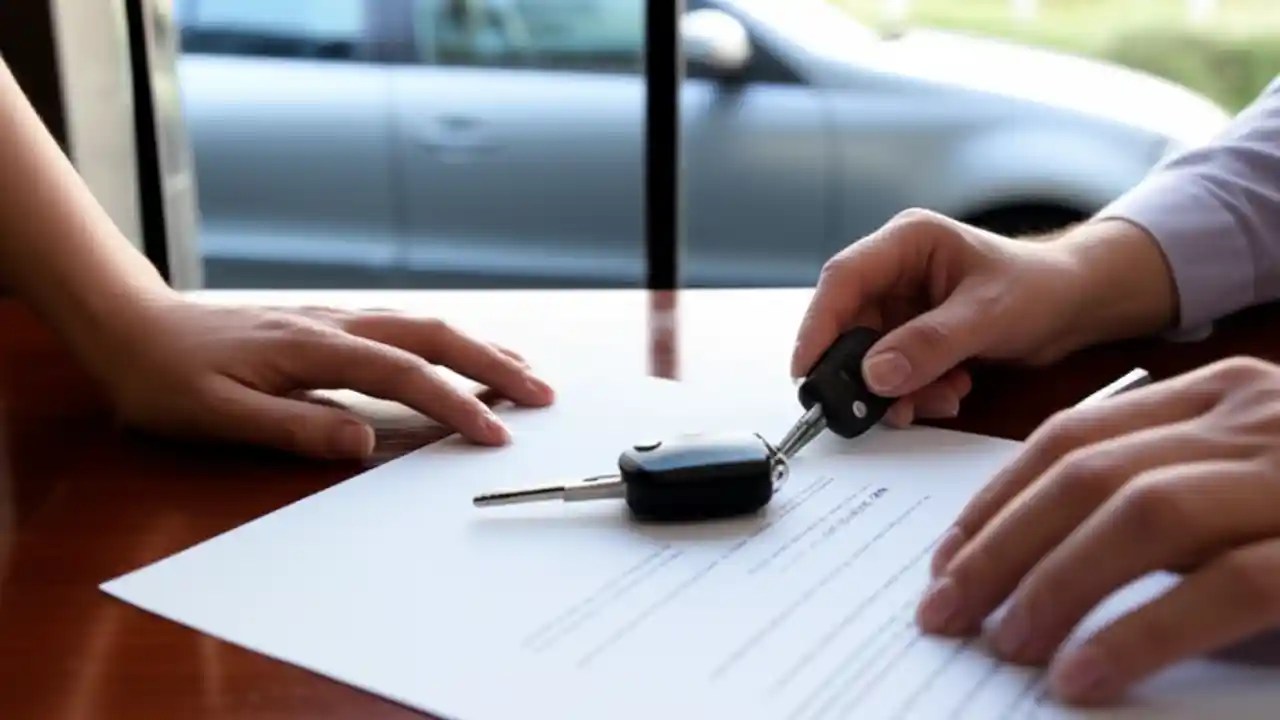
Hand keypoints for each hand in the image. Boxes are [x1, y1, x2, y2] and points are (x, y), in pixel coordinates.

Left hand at [82, 296, 553, 458]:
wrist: (129, 324)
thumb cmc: (166, 376)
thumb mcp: (216, 414)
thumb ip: (292, 426)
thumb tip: (365, 440)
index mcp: (313, 347)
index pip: (404, 373)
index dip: (456, 404)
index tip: (496, 435)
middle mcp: (333, 324)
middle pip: (433, 334)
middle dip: (493, 363)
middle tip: (543, 394)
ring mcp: (332, 320)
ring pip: (422, 325)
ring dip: (477, 346)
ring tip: (523, 372)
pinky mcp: (326, 326)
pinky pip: (402, 327)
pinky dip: (445, 341)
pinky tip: (458, 352)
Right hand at [791, 209, 1177, 426]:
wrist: (1077, 306)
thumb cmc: (1041, 287)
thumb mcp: (988, 315)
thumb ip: (931, 344)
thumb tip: (875, 375)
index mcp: (906, 242)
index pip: (843, 279)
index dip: (818, 325)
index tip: (805, 370)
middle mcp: (895, 273)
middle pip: (849, 325)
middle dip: (865, 372)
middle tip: (878, 407)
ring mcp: (902, 306)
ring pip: (870, 358)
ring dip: (898, 389)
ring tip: (941, 398)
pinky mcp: (912, 336)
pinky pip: (892, 373)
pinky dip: (915, 393)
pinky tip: (951, 393)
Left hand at [919, 357, 1279, 704]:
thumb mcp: (1236, 486)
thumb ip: (1153, 503)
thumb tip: (1034, 565)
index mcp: (1215, 397)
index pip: (1072, 438)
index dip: (996, 502)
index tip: (945, 560)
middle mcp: (1248, 419)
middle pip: (1087, 474)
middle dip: (1001, 546)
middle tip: (946, 611)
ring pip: (1142, 514)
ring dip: (1056, 583)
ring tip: (1007, 644)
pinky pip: (1226, 586)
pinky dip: (1142, 632)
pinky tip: (1084, 672)